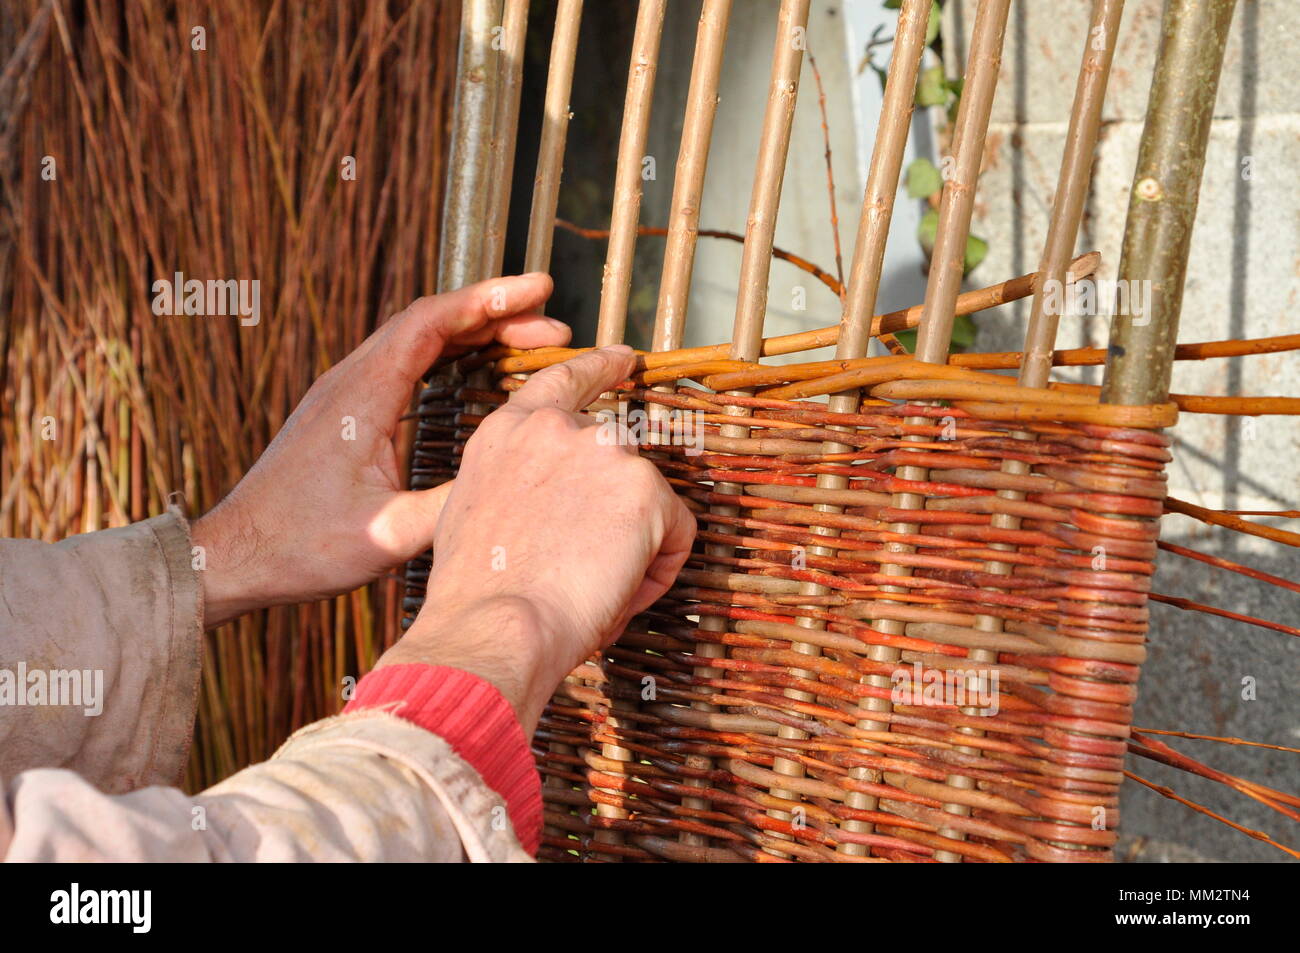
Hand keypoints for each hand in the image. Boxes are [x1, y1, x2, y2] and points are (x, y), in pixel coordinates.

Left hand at [193, 274, 569, 627]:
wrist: (235, 555)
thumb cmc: (301, 547)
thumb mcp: (388, 535)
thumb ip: (452, 504)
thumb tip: (517, 479)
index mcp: (364, 394)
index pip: (433, 322)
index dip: (492, 299)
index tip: (540, 289)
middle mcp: (352, 380)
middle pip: (432, 322)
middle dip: (498, 315)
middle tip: (554, 327)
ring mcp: (345, 392)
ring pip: (419, 339)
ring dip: (475, 334)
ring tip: (529, 343)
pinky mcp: (345, 410)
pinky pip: (406, 363)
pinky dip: (451, 355)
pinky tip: (479, 373)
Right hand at [376, 346, 696, 734]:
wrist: (495, 627)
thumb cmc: (478, 597)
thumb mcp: (472, 515)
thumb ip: (514, 485)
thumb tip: (542, 505)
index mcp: (508, 432)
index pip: (562, 380)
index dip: (599, 368)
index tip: (624, 361)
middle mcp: (557, 428)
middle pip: (617, 459)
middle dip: (614, 512)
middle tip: (580, 568)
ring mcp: (604, 450)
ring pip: (648, 502)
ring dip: (634, 547)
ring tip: (589, 588)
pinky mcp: (644, 486)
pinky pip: (678, 534)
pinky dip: (658, 571)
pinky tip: (617, 591)